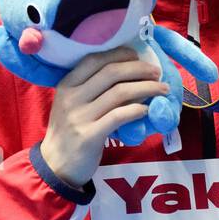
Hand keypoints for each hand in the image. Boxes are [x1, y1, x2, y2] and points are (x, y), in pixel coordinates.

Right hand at [40, 47, 168, 188]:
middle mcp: (71, 97)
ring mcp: (79, 117)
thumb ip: (91, 88)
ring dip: (146, 88)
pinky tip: (148, 110)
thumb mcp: (73, 104)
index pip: (94, 59)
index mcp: (67, 85)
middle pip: (111, 72)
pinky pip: (119, 116)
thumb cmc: (70, 131)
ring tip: (162, 89)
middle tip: (157, 72)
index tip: (138, 55)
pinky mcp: (89, 136)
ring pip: (119, 92)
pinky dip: (138, 110)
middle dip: (139, 69)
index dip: (119, 54)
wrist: (56, 165)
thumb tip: (127, 70)